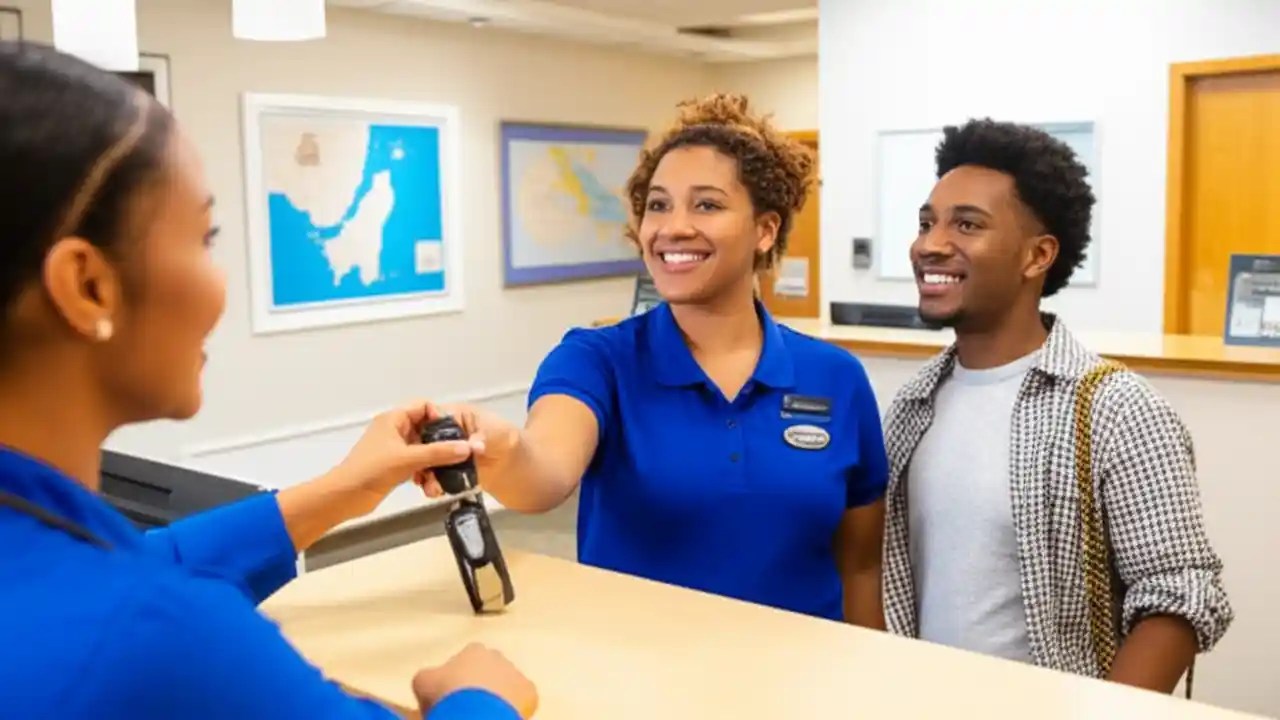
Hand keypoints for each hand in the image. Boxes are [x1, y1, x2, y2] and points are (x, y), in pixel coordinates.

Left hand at [329, 400, 484, 515]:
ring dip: (434, 465)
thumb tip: (467, 448)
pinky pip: (418, 464)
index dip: (440, 417)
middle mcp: (395, 430)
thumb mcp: (408, 459)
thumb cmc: (371, 470)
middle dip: (441, 446)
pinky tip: (430, 487)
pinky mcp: (395, 466)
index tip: (454, 434)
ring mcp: (395, 449)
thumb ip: (439, 453)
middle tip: (457, 457)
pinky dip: (425, 474)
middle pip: (427, 430)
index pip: (424, 407)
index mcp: (394, 419)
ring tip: (442, 480)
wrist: (345, 496)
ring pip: (424, 450)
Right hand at [413, 643, 537, 717]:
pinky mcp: (530, 693)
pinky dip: (513, 709)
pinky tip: (500, 717)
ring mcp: (516, 674)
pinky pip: (522, 701)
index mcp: (473, 650)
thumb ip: (429, 677)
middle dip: (481, 684)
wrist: (475, 713)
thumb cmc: (446, 693)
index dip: (458, 677)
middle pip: (489, 670)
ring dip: (498, 697)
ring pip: (507, 685)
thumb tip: (432, 682)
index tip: (452, 694)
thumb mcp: (422, 682)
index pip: (466, 658)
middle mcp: (498, 657)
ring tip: (484, 714)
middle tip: (469, 706)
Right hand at [419, 404, 517, 498]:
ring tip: (431, 486)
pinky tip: (435, 490)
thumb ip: (485, 436)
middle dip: (422, 455)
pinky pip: (433, 476)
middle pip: (424, 440)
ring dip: (425, 472)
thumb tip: (474, 444)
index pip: (431, 418)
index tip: (423, 448)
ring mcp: (445, 453)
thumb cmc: (512, 444)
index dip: (424, 431)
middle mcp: (447, 433)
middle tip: (424, 470)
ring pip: (426, 459)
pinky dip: (432, 483)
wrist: (520, 471)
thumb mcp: (501, 435)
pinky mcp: (447, 470)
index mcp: (457, 415)